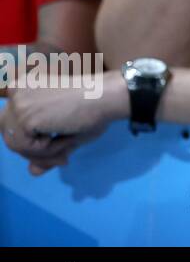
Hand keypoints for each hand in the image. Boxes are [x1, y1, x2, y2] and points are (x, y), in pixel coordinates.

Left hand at [1, 75, 122, 175]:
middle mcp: (16, 93)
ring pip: (16, 144)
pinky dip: (47, 151)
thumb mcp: (65, 132)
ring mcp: (18, 104)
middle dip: (35, 152)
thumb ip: (46, 151)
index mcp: (24, 89)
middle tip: (63, 158)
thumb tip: (33, 172)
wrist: (107, 96)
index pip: (11, 125)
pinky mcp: (25, 117)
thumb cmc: (93, 107)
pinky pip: (26, 148)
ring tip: (67, 148)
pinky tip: (65, 139)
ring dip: (43, 153)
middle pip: (10, 136)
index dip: (30, 141)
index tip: (55, 146)